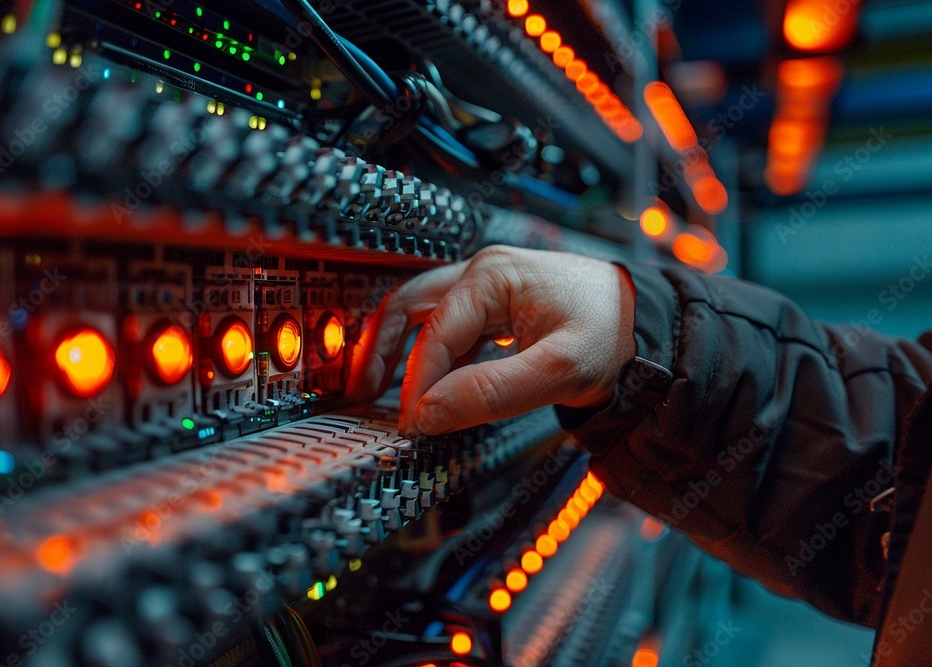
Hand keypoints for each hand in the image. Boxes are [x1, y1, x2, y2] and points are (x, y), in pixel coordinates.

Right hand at [345, 246, 635, 435]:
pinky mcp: (496, 305)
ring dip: (398, 351)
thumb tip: (428, 414)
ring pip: (422, 315)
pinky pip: (447, 327)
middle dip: (378, 351)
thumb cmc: (613, 334)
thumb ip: (491, 392)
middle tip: (359, 394)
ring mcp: (488, 287)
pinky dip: (429, 356)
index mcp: (491, 277)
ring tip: (381, 393)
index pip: (433, 334)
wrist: (649, 322)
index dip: (414, 383)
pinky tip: (429, 387)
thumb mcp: (559, 369)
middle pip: (408, 308)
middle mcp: (482, 274)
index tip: (410, 423)